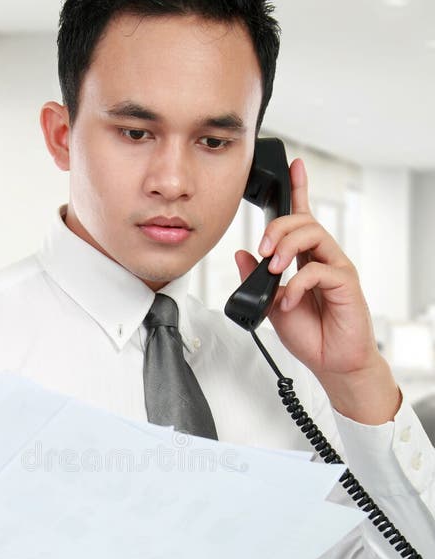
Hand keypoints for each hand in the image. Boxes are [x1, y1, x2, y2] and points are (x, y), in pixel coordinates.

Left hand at [235, 158, 400, 424]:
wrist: (332, 363)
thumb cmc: (310, 335)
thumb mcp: (271, 304)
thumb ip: (257, 279)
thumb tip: (241, 254)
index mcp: (306, 260)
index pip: (303, 217)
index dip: (299, 189)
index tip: (293, 166)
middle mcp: (323, 258)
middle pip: (304, 221)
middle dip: (278, 227)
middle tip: (262, 248)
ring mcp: (336, 269)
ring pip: (314, 235)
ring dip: (286, 247)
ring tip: (272, 268)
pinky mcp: (345, 284)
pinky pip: (319, 270)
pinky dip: (296, 284)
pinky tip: (287, 301)